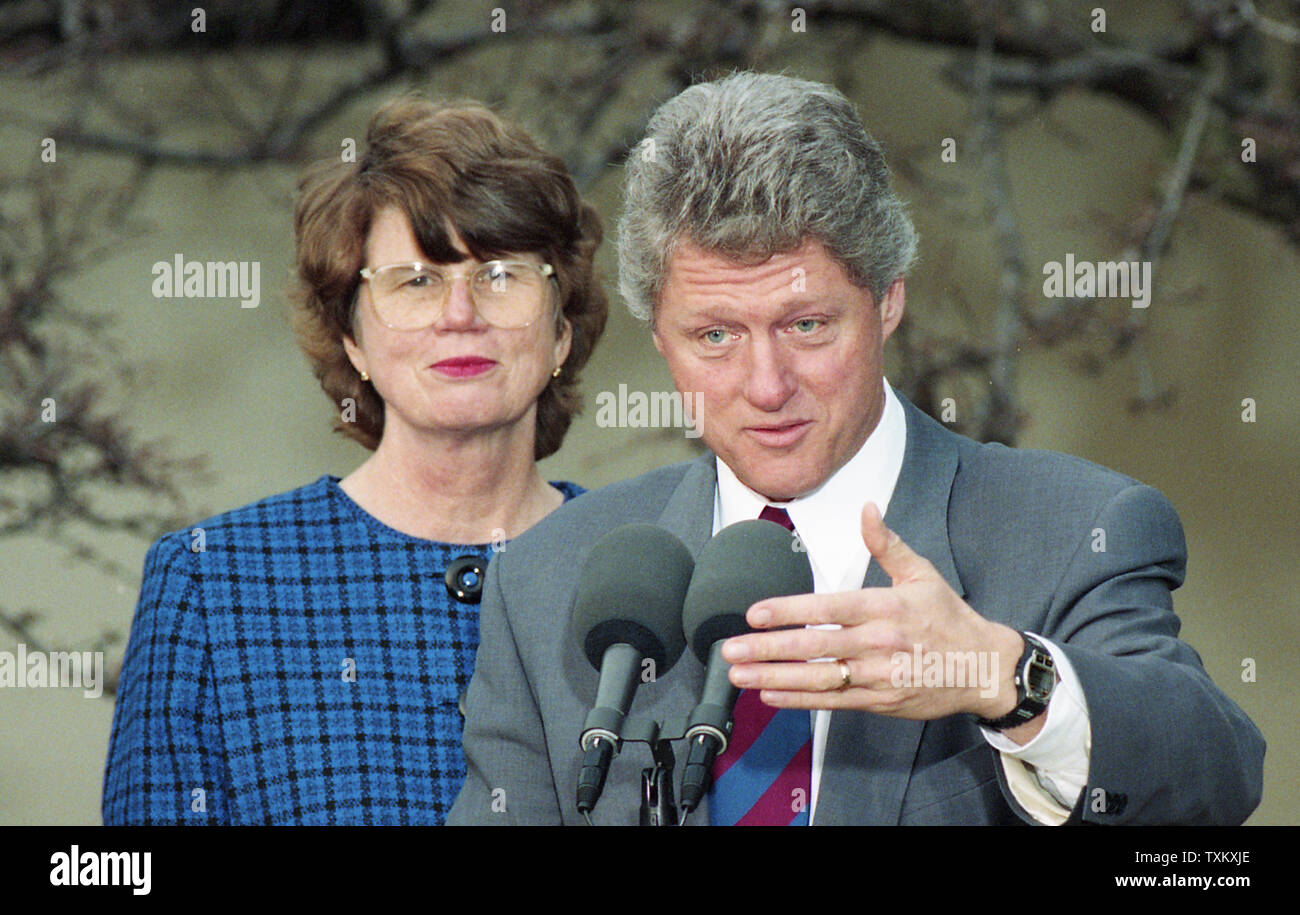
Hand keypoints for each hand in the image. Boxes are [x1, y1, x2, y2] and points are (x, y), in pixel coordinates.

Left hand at [721, 502, 1032, 729]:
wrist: (984, 668)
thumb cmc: (949, 618)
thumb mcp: (922, 573)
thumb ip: (887, 543)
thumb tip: (867, 508)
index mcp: (885, 608)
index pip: (828, 608)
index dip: (789, 611)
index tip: (755, 613)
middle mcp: (878, 644)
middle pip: (814, 647)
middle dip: (768, 649)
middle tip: (731, 650)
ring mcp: (878, 676)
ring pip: (817, 678)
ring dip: (774, 677)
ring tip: (739, 675)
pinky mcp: (879, 701)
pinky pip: (832, 702)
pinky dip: (799, 700)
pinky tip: (770, 695)